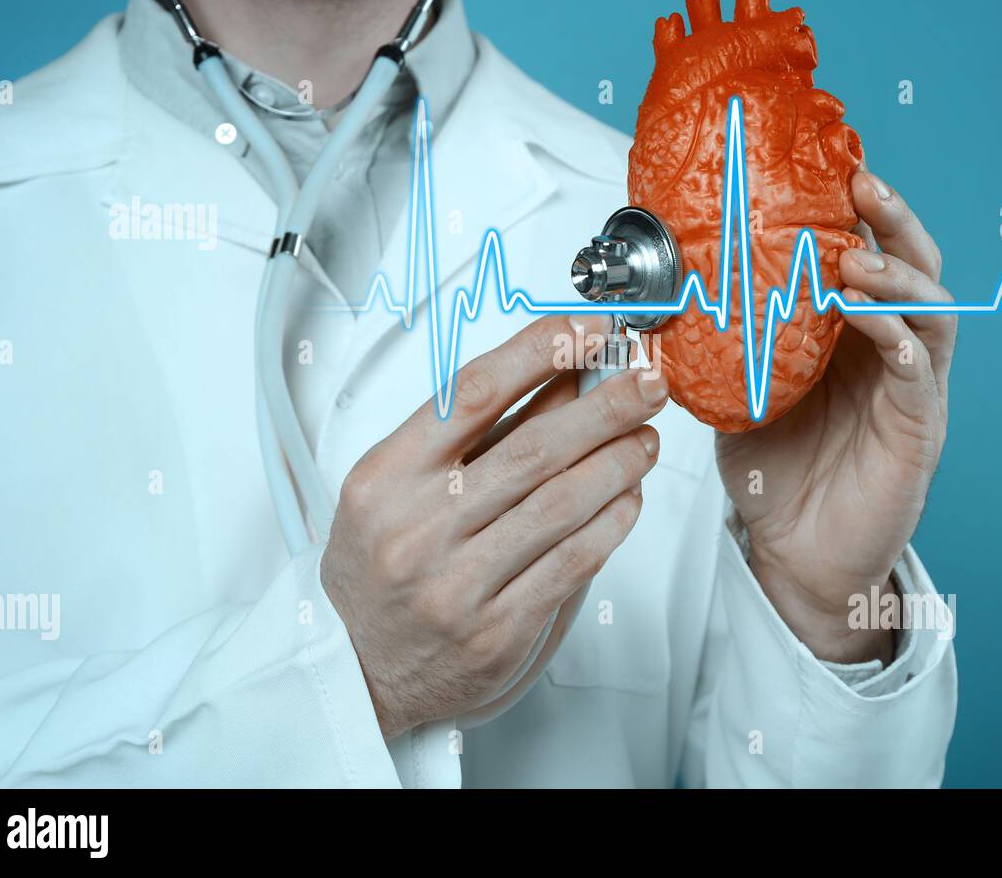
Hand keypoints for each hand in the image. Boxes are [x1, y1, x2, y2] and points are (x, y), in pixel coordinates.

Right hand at [321, 314, 667, 737]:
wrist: (355, 669)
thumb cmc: (379, 566)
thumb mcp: (398, 487)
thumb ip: (473, 437)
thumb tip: (564, 378)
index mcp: (385, 477)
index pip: (474, 393)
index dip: (542, 352)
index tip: (592, 331)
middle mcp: (417, 528)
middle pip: (532, 448)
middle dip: (604, 406)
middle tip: (646, 382)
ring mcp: (456, 584)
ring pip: (560, 504)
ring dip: (618, 462)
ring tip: (646, 437)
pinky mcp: (496, 632)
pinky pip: (572, 563)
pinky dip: (611, 523)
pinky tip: (630, 497)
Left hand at [716, 170, 954, 662]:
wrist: (796, 554)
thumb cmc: (774, 472)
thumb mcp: (736, 393)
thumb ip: (720, 346)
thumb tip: (663, 299)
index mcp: (848, 334)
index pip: (863, 255)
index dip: (853, 212)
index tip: (830, 168)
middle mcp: (887, 350)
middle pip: (910, 266)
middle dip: (890, 220)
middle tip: (861, 184)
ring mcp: (909, 386)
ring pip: (928, 310)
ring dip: (896, 274)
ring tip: (856, 257)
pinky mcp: (919, 427)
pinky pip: (920, 371)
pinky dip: (899, 337)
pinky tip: (870, 317)